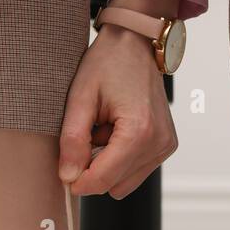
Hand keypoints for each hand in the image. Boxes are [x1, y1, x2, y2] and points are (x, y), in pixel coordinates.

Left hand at [58, 1, 177, 199]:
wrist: (135, 44)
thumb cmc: (109, 63)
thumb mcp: (80, 97)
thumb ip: (72, 140)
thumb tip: (68, 176)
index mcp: (139, 132)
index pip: (103, 180)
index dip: (77, 180)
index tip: (64, 168)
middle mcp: (158, 143)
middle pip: (113, 185)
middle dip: (93, 169)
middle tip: (86, 136)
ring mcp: (165, 146)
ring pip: (124, 182)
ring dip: (107, 164)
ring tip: (103, 131)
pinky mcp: (166, 145)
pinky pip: (135, 170)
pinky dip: (120, 158)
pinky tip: (116, 131)